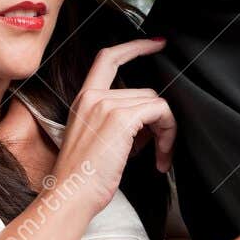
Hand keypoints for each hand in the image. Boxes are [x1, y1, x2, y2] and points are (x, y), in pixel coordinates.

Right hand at [54, 37, 176, 214]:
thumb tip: (148, 120)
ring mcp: (107, 105)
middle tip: (159, 148)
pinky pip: (160, 113)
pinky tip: (161, 159)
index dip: (135, 46)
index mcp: (84, 99)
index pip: (108, 57)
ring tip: (159, 157)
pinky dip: (168, 134)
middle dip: (159, 120)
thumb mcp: (93, 140)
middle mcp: (94, 97)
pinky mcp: (122, 119)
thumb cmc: (82, 179)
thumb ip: (115, 121)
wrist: (70, 196)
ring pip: (155, 103)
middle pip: (145, 92)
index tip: (157, 42)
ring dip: (165, 131)